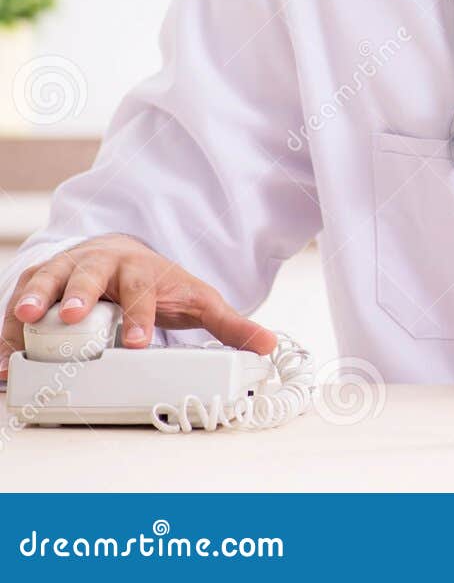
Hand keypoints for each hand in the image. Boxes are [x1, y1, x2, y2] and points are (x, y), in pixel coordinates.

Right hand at [1, 234, 274, 373]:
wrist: (121, 254)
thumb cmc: (157, 283)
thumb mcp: (195, 299)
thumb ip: (228, 324)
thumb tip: (268, 345)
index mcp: (141, 272)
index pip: (143, 293)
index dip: (141, 317)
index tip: (137, 342)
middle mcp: (101, 266)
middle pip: (91, 276)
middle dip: (81, 295)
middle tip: (72, 315)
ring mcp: (67, 272)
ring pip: (48, 280)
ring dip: (34, 299)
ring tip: (23, 319)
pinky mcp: (39, 285)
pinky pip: (17, 305)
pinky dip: (8, 330)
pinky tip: (3, 360)